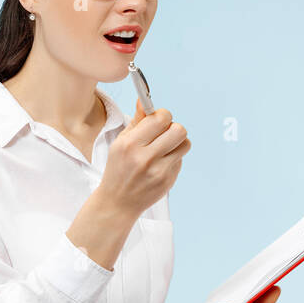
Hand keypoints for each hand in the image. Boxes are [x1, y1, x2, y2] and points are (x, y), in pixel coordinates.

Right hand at [97, 99, 190, 218]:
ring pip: (185, 144)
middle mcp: (145, 158)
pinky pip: (180, 159)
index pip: (160, 118)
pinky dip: (173, 158)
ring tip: (165, 147)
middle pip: (178, 130)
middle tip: (164, 133)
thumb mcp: (121, 143)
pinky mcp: (168, 181)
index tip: (158, 119)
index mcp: (130, 144)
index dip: (163, 115)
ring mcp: (159, 171)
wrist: (118, 202)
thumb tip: (144, 101)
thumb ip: (137, 121)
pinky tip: (160, 164)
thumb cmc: (118, 168)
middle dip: (173, 127)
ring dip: (177, 142)